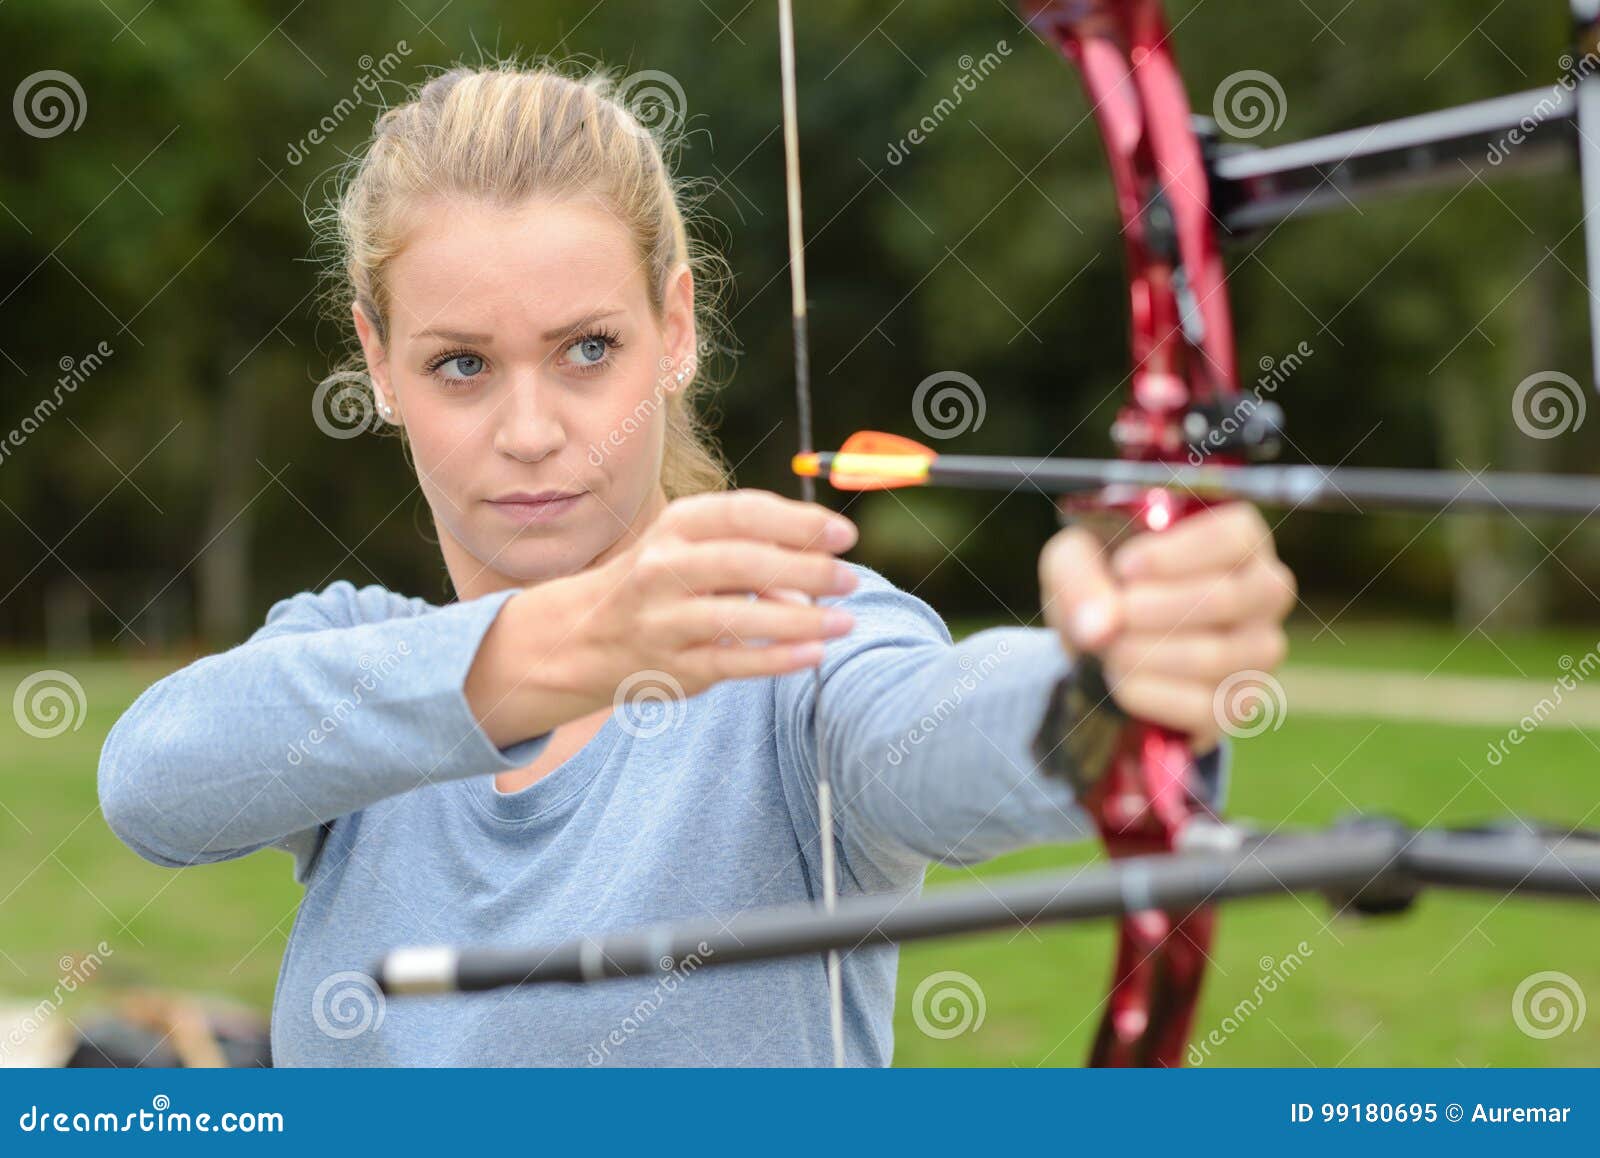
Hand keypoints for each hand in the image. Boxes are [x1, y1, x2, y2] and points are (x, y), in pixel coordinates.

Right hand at [508, 490, 859, 730]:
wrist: (583, 636)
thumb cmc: (659, 582)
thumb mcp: (692, 547)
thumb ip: (752, 549)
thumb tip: (819, 572)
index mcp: (676, 526)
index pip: (743, 513)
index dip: (798, 522)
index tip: (843, 533)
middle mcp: (663, 567)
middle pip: (744, 563)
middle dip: (807, 570)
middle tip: (850, 578)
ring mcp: (664, 619)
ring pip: (740, 617)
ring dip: (802, 620)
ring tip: (845, 620)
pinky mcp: (673, 665)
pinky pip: (733, 662)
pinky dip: (778, 659)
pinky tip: (814, 654)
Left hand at [1038, 503, 1295, 753]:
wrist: (1102, 641)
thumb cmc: (1102, 580)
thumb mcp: (1074, 559)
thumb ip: (1078, 577)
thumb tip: (1100, 627)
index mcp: (1238, 537)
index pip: (1233, 537)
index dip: (1176, 554)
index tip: (1124, 568)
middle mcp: (1265, 589)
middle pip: (1227, 597)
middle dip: (1151, 611)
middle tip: (1109, 617)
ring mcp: (1261, 649)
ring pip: (1216, 656)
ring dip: (1145, 654)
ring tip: (1107, 648)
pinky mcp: (1241, 702)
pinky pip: (1206, 707)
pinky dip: (1149, 695)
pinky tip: (1120, 679)